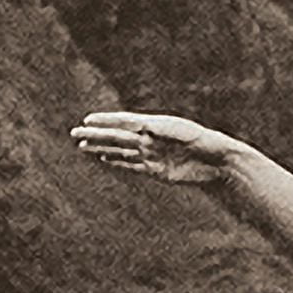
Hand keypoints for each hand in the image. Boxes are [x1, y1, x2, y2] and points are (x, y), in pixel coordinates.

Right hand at [69, 111, 242, 183]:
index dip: (105, 121)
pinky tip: (102, 159)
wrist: (218, 162)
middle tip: (74, 134)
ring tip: (82, 147)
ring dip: (101, 149)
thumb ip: (161, 131)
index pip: (124, 122)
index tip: (87, 120)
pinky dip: (115, 163)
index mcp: (154, 125)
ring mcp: (151, 155)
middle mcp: (150, 139)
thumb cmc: (203, 142)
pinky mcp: (156, 171)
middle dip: (96, 135)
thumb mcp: (182, 133)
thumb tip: (143, 128)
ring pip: (120, 152)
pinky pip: (131, 166)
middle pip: (117, 137)